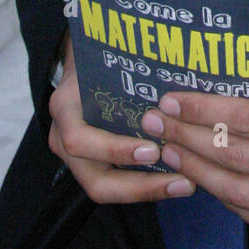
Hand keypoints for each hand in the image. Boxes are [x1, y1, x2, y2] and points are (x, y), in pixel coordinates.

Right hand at [48, 34, 195, 203]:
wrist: (81, 62)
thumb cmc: (98, 59)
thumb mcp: (106, 60)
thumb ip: (129, 76)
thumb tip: (172, 87)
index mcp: (64, 110)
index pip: (80, 141)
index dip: (115, 150)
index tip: (154, 151)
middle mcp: (62, 139)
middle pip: (96, 181)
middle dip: (141, 186)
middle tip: (183, 182)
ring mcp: (73, 158)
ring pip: (108, 188)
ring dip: (148, 189)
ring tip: (186, 183)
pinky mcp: (89, 164)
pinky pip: (116, 181)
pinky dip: (145, 182)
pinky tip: (176, 178)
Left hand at [141, 89, 248, 248]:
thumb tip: (246, 97)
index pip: (246, 119)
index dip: (202, 109)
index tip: (172, 101)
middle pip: (234, 156)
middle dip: (187, 138)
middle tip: (156, 124)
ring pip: (239, 191)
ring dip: (198, 172)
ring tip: (170, 154)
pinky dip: (229, 200)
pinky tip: (207, 183)